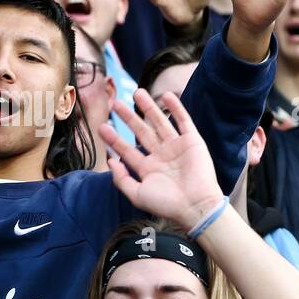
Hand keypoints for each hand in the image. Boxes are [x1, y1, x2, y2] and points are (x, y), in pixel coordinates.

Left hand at [98, 89, 225, 231]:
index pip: (127, 150)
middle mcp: (161, 155)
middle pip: (141, 132)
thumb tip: (110, 161)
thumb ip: (121, 179)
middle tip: (116, 103)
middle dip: (129, 118)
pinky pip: (183, 121)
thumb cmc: (166, 204)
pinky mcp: (192, 142)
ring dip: (149, 107)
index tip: (102, 127)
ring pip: (160, 122)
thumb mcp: (137, 194)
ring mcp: (176, 147)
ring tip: (137, 92)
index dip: (114, 139)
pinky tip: (166, 95)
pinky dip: (176, 108)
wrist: (195, 206)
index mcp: (148, 168)